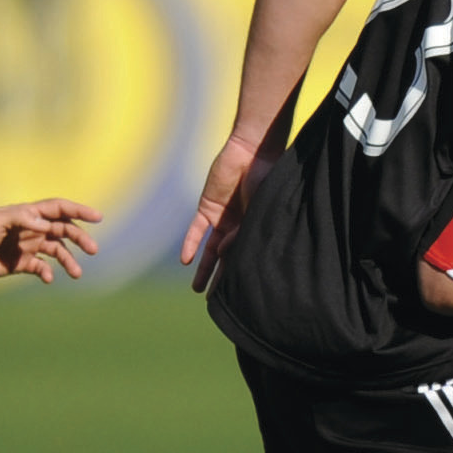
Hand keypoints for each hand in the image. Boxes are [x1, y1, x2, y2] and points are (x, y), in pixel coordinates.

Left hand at [0, 198, 101, 283]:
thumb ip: (22, 219)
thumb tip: (46, 224)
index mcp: (27, 214)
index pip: (58, 209)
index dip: (79, 211)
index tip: (98, 218)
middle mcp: (30, 229)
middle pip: (63, 230)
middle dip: (80, 238)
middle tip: (93, 250)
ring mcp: (27, 246)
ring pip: (57, 251)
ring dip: (69, 260)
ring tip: (76, 273)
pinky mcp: (21, 264)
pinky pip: (42, 268)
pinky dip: (48, 273)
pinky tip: (47, 279)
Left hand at [180, 134, 267, 292]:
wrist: (253, 151)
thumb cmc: (265, 178)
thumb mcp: (258, 208)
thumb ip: (242, 231)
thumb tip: (222, 253)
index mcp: (255, 227)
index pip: (245, 255)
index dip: (240, 273)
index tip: (239, 295)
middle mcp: (238, 226)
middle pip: (227, 258)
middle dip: (221, 279)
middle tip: (216, 301)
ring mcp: (222, 217)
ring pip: (210, 249)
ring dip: (204, 268)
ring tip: (199, 289)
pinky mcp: (207, 206)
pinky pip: (197, 229)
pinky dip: (191, 244)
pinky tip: (187, 261)